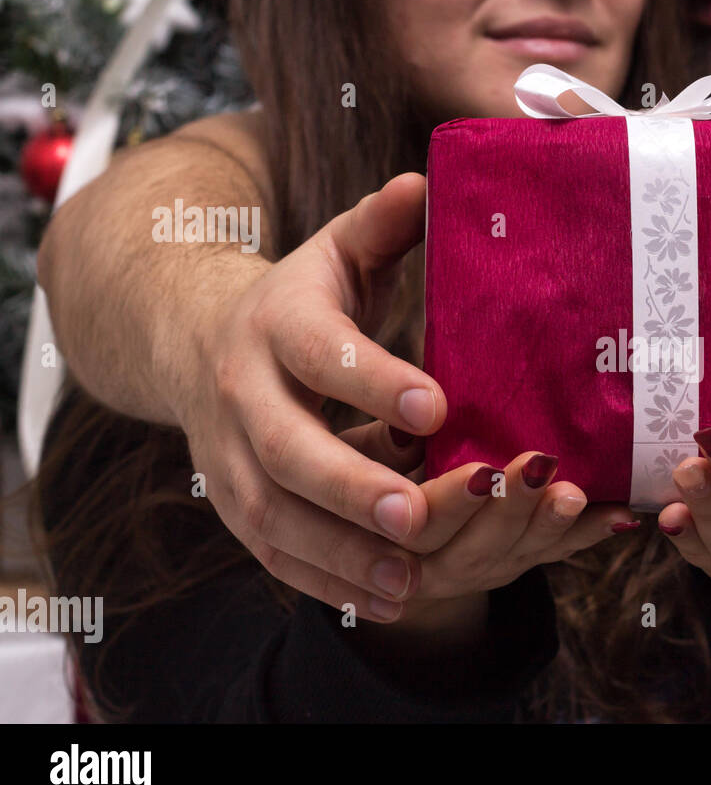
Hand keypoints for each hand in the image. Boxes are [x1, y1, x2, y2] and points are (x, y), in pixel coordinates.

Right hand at [176, 173, 446, 621]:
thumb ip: (382, 226)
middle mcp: (241, 394)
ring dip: (340, 553)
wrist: (198, 343)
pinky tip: (389, 600)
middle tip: (416, 516)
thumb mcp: (336, 252)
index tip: (438, 407)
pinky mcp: (232, 506)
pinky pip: (272, 555)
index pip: (320, 352)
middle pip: (285, 449)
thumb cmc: (300, 301)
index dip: (373, 379)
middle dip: (350, 486)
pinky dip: (326, 582)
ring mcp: (227, 459)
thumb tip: (425, 183)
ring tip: (410, 579)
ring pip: (273, 516)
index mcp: (275, 324)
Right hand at [374, 450, 636, 629]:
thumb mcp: (354, 454)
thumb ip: (380, 443)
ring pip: (516, 555)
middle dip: (510, 509)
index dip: (452, 502)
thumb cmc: (362, 467)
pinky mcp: (509, 563)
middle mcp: (429, 570)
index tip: (483, 472)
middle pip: (472, 546)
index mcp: (382, 539)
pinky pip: (551, 554)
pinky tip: (622, 515)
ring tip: (577, 494)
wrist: (379, 529)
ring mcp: (474, 570)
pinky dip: (587, 534)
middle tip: (538, 468)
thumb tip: (409, 418)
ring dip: (551, 525)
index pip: (417, 526)